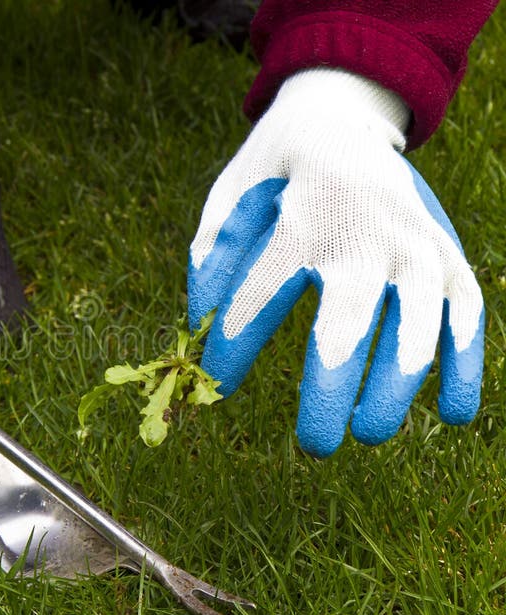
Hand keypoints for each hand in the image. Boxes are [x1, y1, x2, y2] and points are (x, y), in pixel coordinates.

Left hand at [188, 69, 484, 456]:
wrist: (343, 115)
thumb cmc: (275, 170)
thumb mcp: (229, 197)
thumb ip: (212, 257)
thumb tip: (203, 326)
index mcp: (298, 217)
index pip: (261, 298)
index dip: (235, 349)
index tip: (218, 386)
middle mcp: (362, 230)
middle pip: (348, 321)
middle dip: (332, 390)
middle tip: (315, 445)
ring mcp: (413, 241)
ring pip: (417, 325)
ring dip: (397, 387)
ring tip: (369, 433)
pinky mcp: (446, 252)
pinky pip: (465, 314)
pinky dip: (464, 364)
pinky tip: (452, 413)